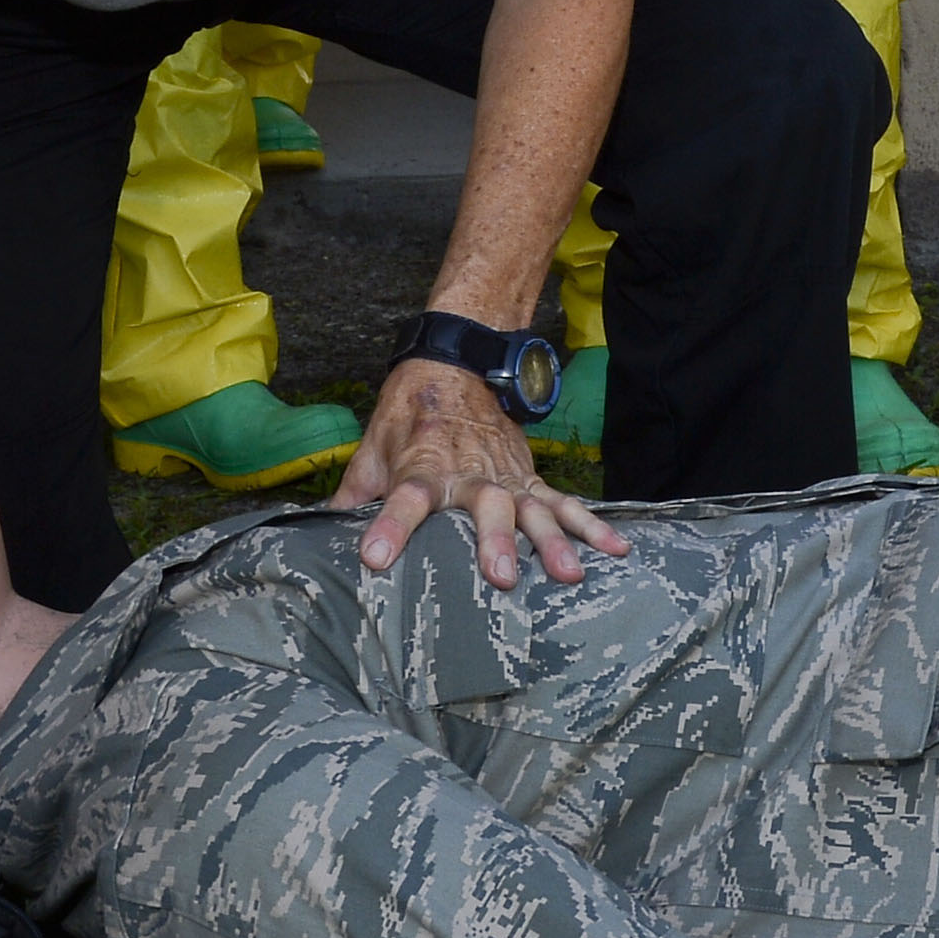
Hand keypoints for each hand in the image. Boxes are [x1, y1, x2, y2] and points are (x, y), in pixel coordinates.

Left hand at [336, 359, 628, 588]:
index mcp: (422, 465)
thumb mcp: (373, 445)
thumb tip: (320, 531)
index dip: (390, 528)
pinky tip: (617, 547)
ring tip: (568, 573)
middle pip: (484, 507)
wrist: (458, 361)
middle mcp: (469, 472)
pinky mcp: (531, 478)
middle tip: (502, 576)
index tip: (376, 558)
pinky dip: (592, 524)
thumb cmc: (411, 411)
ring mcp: (506, 476)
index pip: (402, 498)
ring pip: (533, 509)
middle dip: (494, 541)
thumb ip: (355, 491)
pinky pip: (565, 503)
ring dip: (553, 541)